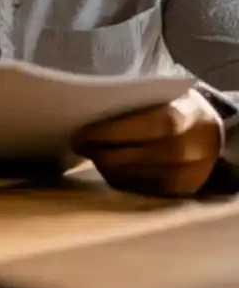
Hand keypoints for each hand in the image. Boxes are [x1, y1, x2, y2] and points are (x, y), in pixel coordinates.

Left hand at [73, 89, 222, 197]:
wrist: (211, 133)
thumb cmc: (175, 107)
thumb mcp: (161, 94)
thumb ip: (133, 99)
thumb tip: (87, 101)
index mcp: (181, 118)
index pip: (140, 127)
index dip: (108, 132)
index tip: (80, 134)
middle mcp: (186, 150)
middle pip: (130, 156)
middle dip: (98, 151)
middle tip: (77, 144)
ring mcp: (184, 174)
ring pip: (129, 174)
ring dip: (105, 165)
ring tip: (92, 152)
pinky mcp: (177, 192)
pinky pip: (137, 188)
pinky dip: (118, 176)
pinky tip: (109, 165)